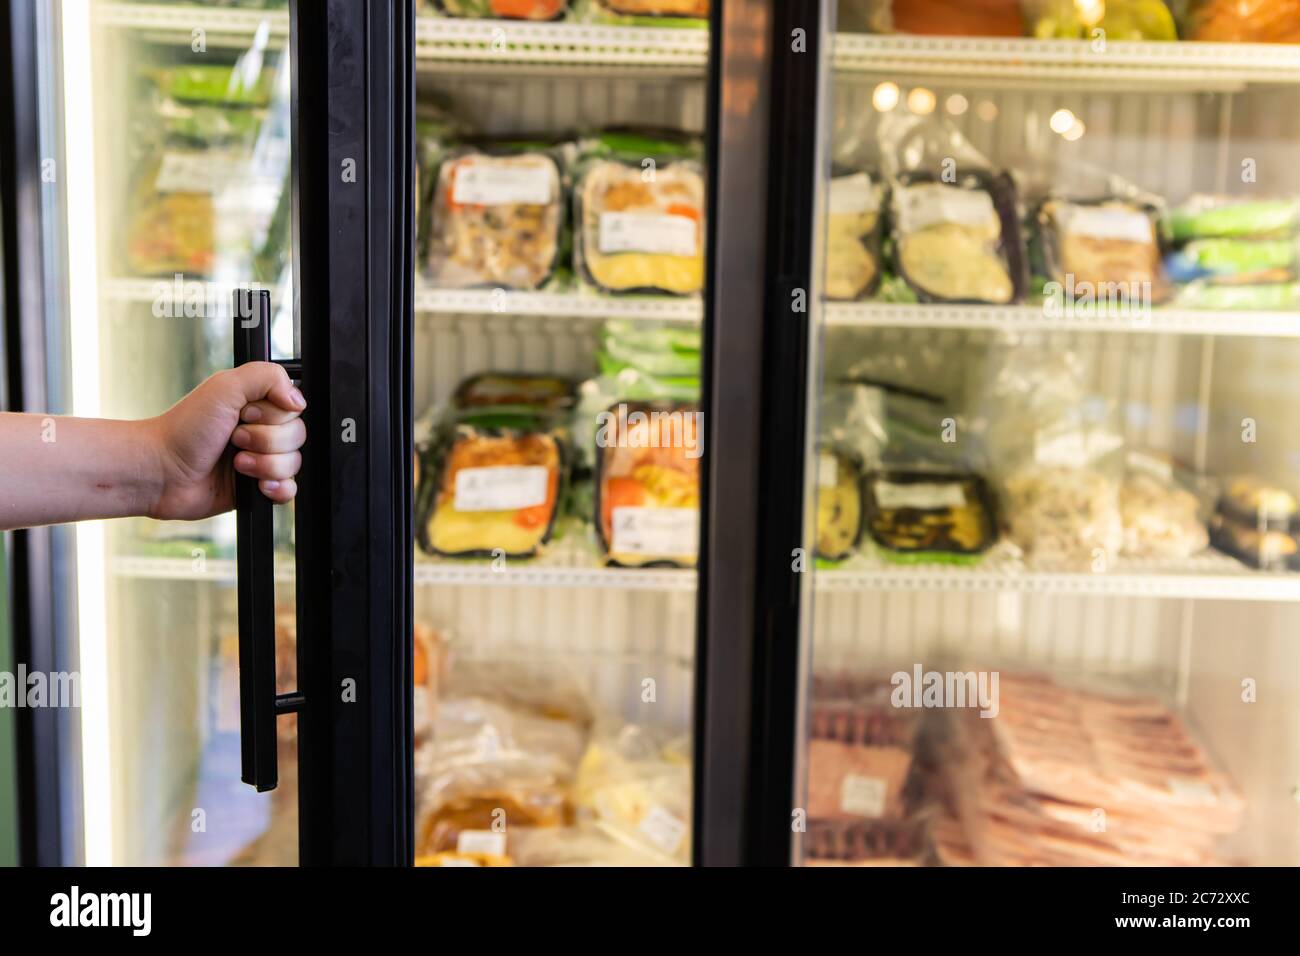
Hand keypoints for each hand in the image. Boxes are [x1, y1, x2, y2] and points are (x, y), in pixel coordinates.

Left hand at [147, 363, 305, 520]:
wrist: (162, 472)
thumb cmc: (184, 429)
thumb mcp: (225, 386)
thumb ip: (268, 377)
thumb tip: (299, 400)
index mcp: (256, 404)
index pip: (294, 409)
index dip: (274, 415)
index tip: (245, 414)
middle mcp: (261, 430)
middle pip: (298, 436)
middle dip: (266, 441)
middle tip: (234, 439)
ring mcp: (261, 460)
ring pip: (294, 464)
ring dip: (264, 465)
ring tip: (236, 464)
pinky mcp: (258, 488)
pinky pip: (289, 490)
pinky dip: (276, 488)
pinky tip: (256, 485)